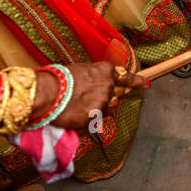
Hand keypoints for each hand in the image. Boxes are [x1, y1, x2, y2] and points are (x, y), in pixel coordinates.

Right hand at [33, 61, 148, 132]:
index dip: (136, 81)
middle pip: (118, 95)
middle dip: (110, 97)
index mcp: (105, 71)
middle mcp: (108, 86)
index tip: (144, 83)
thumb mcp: (80, 69)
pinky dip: (89, 120)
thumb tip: (99, 83)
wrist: (46, 93)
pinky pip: (97, 121)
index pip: (127, 77)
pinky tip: (76, 115)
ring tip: (79, 105)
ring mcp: (103, 103)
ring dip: (98, 108)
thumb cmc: (58, 78)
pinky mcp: (95, 118)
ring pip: (108, 109)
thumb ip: (95, 76)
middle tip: (96, 97)